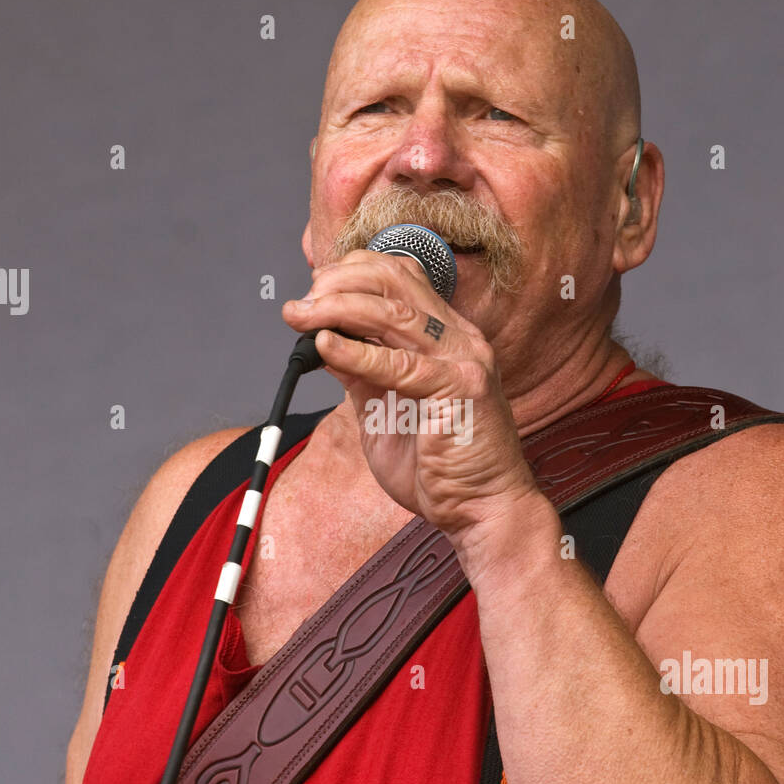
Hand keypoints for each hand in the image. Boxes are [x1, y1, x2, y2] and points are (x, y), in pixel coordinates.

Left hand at [282, 249, 540, 540]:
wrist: (482, 510)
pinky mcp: (460, 388)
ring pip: (392, 312)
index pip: (401, 277)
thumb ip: (361, 375)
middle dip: (339, 282)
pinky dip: (355, 352)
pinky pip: (398, 364)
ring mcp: (464, 360)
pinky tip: (324, 348)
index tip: (314, 291)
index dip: (352, 273)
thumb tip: (323, 344)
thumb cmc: (440, 467)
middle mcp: (459, 339)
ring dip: (336, 308)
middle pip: (395, 280)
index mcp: (447, 338)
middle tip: (301, 303)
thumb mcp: (385, 411)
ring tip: (301, 317)